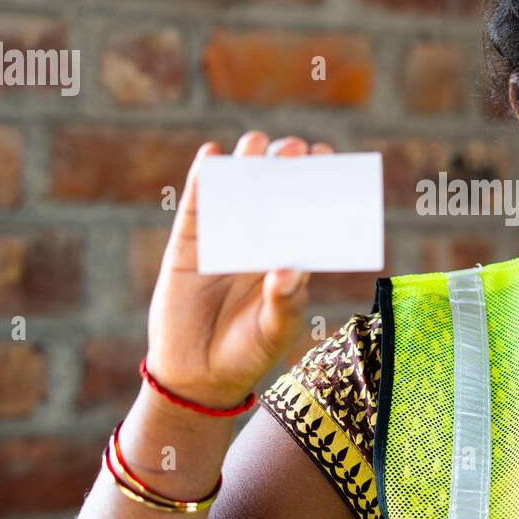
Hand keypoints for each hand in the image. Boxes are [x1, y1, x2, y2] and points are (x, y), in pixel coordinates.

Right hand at [143, 131, 332, 407]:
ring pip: (237, 189)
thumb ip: (284, 302)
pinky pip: (198, 203)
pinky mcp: (190, 243)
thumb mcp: (274, 330)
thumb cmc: (247, 351)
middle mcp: (260, 238)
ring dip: (247, 162)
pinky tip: (212, 156)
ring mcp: (224, 236)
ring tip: (257, 145)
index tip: (327, 157)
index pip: (307, 209)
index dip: (317, 182)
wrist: (197, 374)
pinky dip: (203, 177)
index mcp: (289, 254)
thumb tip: (290, 270)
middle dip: (285, 165)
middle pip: (275, 190)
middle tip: (295, 149)